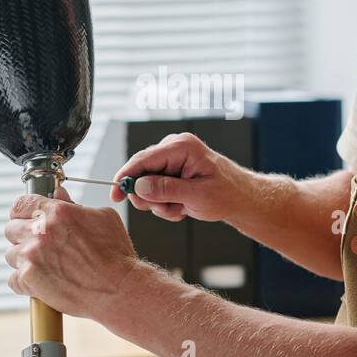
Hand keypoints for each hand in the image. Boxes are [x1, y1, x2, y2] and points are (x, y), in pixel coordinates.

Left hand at [4, 185, 147, 320]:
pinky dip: (23, 281)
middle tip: (37, 243)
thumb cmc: (115, 254)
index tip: (26, 217)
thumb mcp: (103, 218)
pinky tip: (39, 280)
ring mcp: (32, 257)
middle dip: (22, 234)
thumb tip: (59, 194)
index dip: (24, 210)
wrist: (117, 288)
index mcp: (56, 213)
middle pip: (11, 228)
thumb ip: (75, 204)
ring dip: (23, 258)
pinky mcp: (29, 280)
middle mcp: (40, 232)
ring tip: (41, 264)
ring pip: (10, 254)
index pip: (21, 203)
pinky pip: (13, 279)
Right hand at [110, 131, 245, 222]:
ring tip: (181, 209)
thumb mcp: (198, 196)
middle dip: (151, 198)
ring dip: (161, 204)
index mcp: (181, 147)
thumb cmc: (227, 194)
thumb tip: (139, 186)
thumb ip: (168, 190)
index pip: (143, 159)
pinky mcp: (170, 172)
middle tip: (169, 209)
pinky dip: (165, 204)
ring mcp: (171, 160)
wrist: (241, 198)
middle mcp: (173, 149)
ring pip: (146, 186)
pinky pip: (154, 191)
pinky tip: (182, 207)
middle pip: (140, 173)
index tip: (115, 194)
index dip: (125, 177)